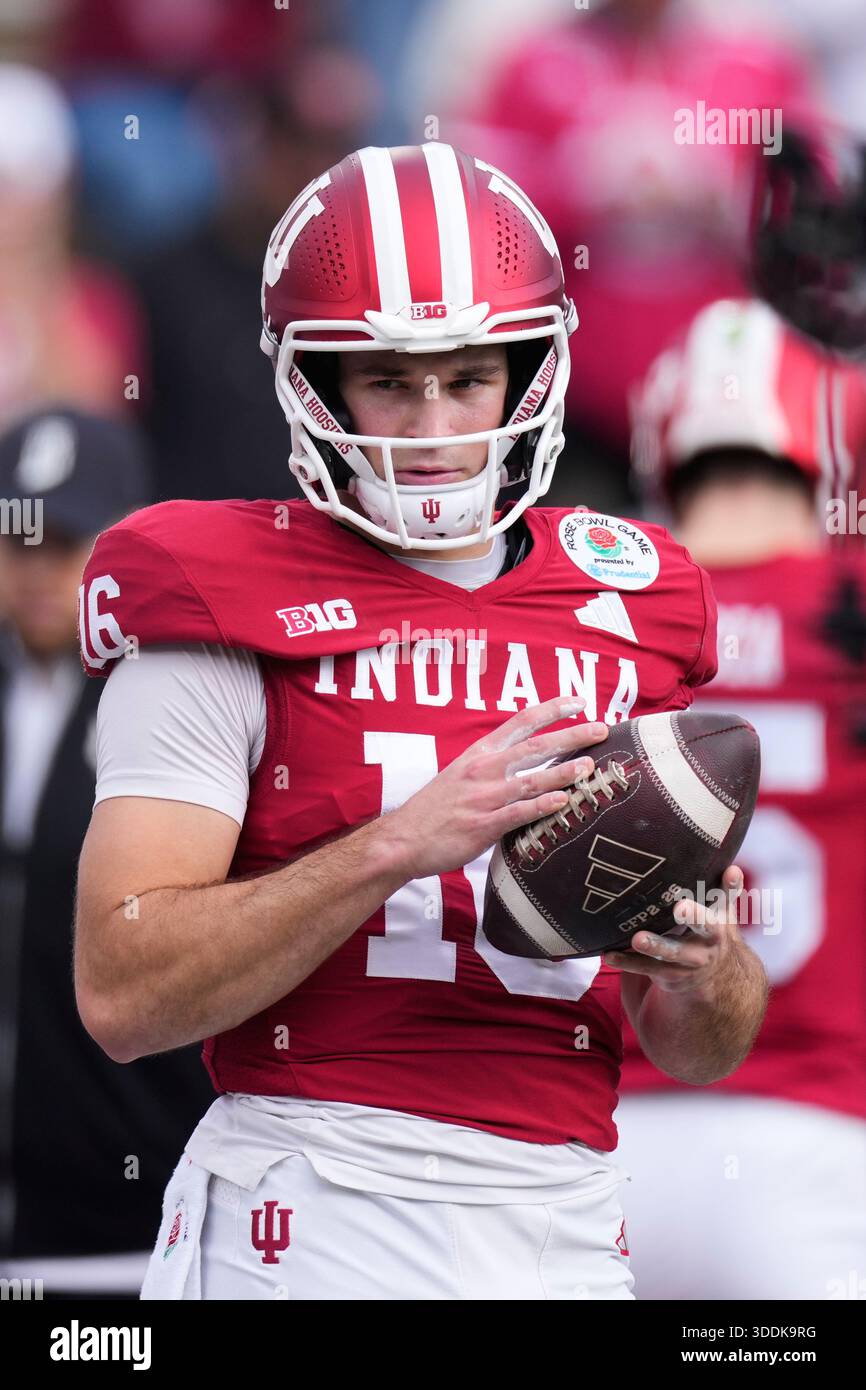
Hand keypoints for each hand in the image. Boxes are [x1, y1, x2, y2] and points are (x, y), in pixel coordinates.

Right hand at [384, 695, 610, 879]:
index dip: (553, 709)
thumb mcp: (461, 773)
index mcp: (480, 753)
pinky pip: (518, 814)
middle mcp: (484, 770)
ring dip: (563, 771)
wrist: (404, 839)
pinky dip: (541, 806)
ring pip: (531, 779)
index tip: (579, 701)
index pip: (522, 721)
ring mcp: (484, 797)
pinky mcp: (483, 826)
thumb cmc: (435, 809)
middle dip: (572, 735)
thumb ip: (493, 765)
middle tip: (601, 729)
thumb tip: (525, 760)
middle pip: (535, 745)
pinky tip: (563, 802)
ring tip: (590, 766)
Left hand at [602, 864, 744, 994]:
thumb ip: (727, 890)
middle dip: (663, 942)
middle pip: (679, 948)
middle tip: (642, 936)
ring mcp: (682, 967)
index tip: (680, 906)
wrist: (721, 977)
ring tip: (633, 939)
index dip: (695, 914)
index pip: (707, 922)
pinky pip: (645, 969)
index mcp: (714, 933)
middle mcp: (699, 953)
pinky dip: (626, 962)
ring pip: (661, 959)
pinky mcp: (667, 976)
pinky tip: (608, 954)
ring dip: (647, 949)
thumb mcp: (725, 913)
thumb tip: (733, 866)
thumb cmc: (715, 931)